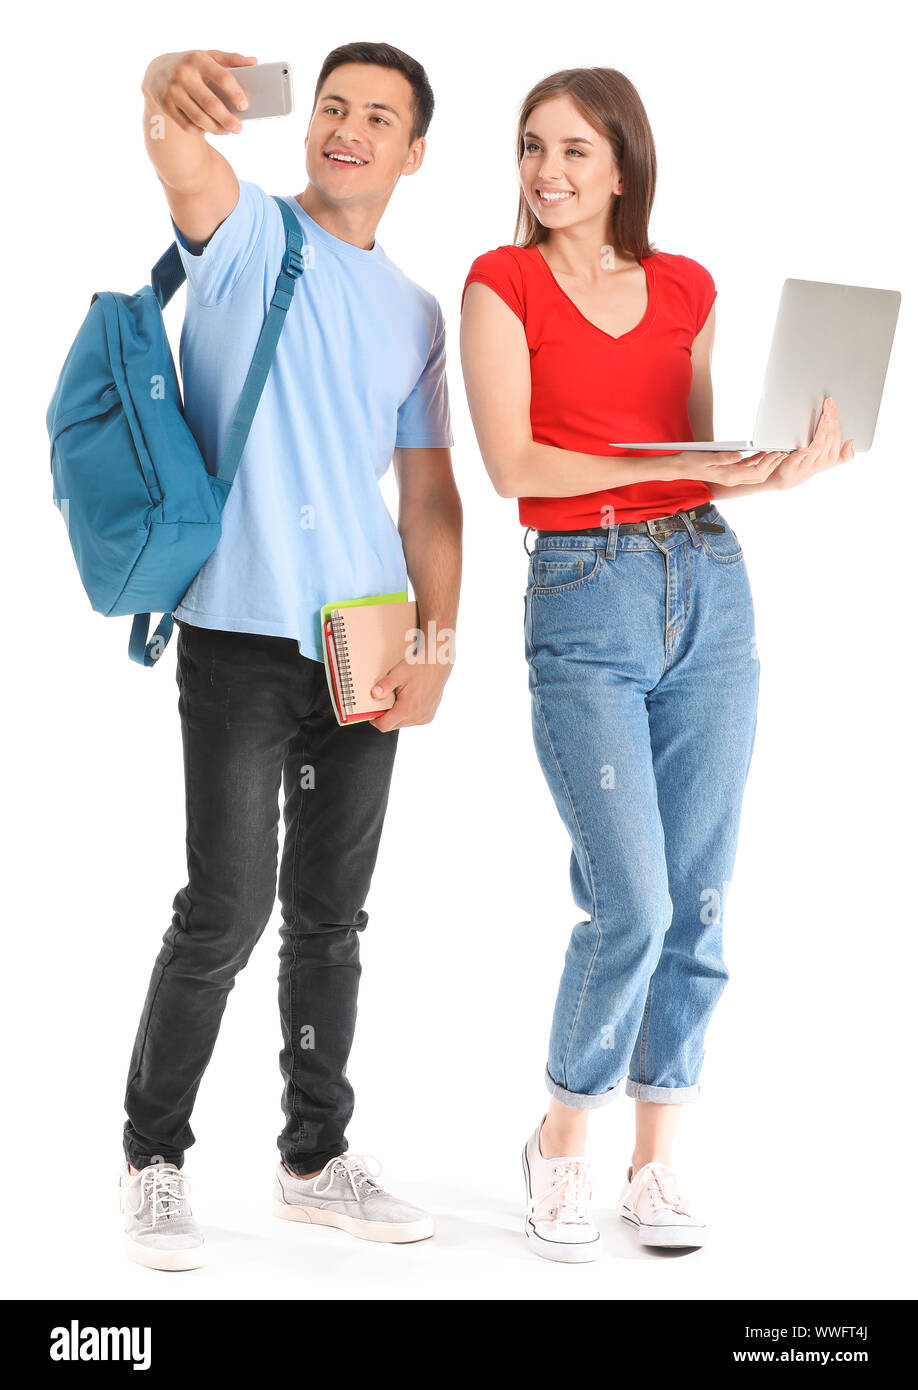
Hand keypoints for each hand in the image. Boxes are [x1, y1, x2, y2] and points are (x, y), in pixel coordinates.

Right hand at [142, 50, 256, 134]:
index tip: (245, 106)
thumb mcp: (208, 56)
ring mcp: (172, 90)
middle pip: (210, 103)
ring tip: (227, 131)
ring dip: (216, 128)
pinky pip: (187, 125)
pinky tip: (210, 129)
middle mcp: (184, 74)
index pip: (222, 78)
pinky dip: (200, 130)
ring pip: (199, 117)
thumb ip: (231, 59)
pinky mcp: (165, 104)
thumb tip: (254, 62)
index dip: (235, 93)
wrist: (157, 71)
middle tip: (239, 128)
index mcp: (198, 59)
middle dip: (227, 119)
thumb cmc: (191, 65)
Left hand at [368, 657, 450, 731]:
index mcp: (407, 709)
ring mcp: (424, 718)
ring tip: (400, 698)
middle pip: (393, 725)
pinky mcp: (429, 716)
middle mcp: (417, 717)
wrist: (438, 663)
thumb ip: (385, 685)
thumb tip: (374, 694)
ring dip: (397, 715)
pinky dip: (408, 714)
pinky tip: (409, 700)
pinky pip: (413, 720)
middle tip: (386, 700)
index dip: (375, 720)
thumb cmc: (419, 667)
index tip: (372, 712)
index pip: (384, 726)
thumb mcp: (398, 673)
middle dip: (387, 716)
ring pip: (403, 723)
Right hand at [673, 448, 789, 487]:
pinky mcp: (728, 473)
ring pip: (755, 474)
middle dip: (772, 465)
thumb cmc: (691, 461)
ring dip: (766, 465)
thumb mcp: (707, 457)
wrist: (680, 468)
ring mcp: (730, 477)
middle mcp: (732, 479)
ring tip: (776, 453)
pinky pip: (747, 470)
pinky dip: (756, 463)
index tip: (776, 452)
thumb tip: (740, 455)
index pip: (755, 472)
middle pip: (759, 476)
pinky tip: (761, 454)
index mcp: (729, 476)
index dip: (768, 463)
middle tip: (782, 453)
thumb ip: (725, 457)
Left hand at [766, 396, 854, 490]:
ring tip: (824, 415)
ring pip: (819, 445)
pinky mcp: (794, 465)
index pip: (837, 435)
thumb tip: (851, 442)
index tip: (833, 404)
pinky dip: (805, 450)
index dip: (836, 419)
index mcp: (831, 458)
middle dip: (831, 419)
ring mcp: (808, 463)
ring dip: (823, 429)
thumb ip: (842, 454)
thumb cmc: (806, 464)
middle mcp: (822, 461)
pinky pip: (801, 457)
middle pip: (830, 437)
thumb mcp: (827, 461)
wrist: (787, 478)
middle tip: (829, 404)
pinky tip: (807, 442)